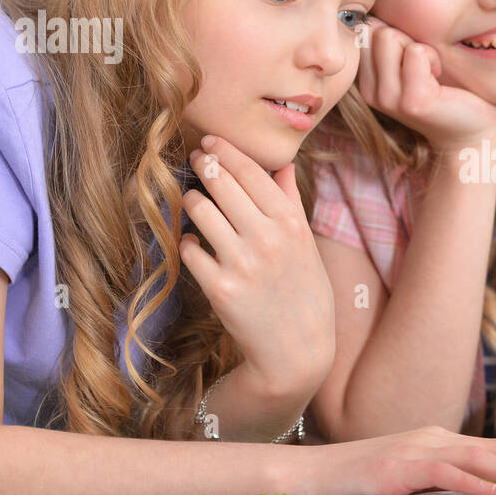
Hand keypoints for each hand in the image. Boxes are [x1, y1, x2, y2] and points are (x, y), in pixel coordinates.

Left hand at [179, 135, 333, 396]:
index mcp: (291, 222)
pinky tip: (197, 245)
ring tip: (194, 203)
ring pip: (199, 209)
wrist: (296, 352)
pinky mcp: (219, 288)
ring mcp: (242, 262)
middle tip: (194, 160)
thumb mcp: (306, 245)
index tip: (209, 142)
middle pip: (221, 182)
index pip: (252, 171)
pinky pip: (189, 248)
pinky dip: (189, 242)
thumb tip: (283, 164)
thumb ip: (291, 201)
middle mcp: (268, 237)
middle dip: (203, 165)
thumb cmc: (304, 293)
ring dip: (192, 201)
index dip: (226, 151)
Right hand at [310, 425, 495, 494]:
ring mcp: (413, 450)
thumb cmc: (359, 480)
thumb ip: (441, 480)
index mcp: (435, 441)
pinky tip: (487, 491)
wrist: (311, 474)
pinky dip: (467, 480)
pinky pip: (439, 472)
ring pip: (472, 456)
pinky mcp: (396, 467)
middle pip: (489, 449)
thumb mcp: (408, 477)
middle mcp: (430, 439)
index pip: (489, 447)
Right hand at [359, 15, 495, 153]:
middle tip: (425, 64)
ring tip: (432, 70)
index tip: (411, 57)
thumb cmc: (445, 89)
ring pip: (389, 37)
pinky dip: (433, 57)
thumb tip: (372, 16)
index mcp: (367, 82)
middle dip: (405, 37)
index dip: (393, 33)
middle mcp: (371, 92)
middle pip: (375, 31)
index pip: (364, 31)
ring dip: (419, 47)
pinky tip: (439, 78)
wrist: (471, 131)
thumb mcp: (409, 62)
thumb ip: (389, 42)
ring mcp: (389, 98)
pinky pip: (416, 52)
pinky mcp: (413, 100)